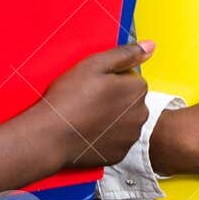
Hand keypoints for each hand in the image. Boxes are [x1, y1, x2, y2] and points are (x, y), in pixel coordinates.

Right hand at [36, 40, 153, 169]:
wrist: (48, 136)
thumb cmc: (68, 98)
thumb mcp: (95, 64)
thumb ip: (126, 53)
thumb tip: (150, 46)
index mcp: (137, 90)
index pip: (132, 78)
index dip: (111, 79)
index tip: (94, 84)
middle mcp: (141, 114)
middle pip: (131, 100)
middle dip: (115, 98)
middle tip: (88, 100)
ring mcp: (130, 137)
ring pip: (125, 121)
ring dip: (112, 118)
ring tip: (87, 117)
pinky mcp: (119, 154)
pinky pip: (117, 140)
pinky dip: (106, 137)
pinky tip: (89, 132)